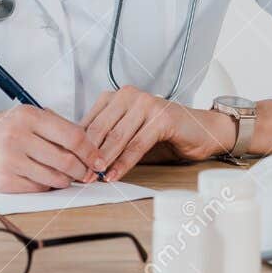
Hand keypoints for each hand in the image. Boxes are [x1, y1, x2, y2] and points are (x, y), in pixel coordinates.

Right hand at [0, 105, 107, 192]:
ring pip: (57, 178)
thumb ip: (51, 126)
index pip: (72, 135)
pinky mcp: (4, 182)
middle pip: (68, 160)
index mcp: (25, 116)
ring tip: (66, 176)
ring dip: (67, 180)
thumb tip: (87, 145)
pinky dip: (48, 186)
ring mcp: (10, 161)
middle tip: (88, 173)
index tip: (99, 159)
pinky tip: (43, 179)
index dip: (91, 151)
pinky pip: (40, 189)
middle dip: (84, 170)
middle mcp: (17, 137)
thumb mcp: (20, 117)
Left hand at [81, 86, 233, 179]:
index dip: (78, 145)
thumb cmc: (162, 134)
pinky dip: (124, 162)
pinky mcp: (161, 117)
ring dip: (104, 160)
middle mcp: (127, 95)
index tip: (70, 164)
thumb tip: (79, 158)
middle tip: (80, 174)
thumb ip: (107, 139)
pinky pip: (137, 144)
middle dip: (88, 154)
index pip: (89, 121)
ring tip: (95, 177)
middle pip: (100, 128)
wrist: (201, 131)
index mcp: (114, 97)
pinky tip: (115, 175)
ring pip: (117, 136)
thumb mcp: (128, 134)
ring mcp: (145, 104)